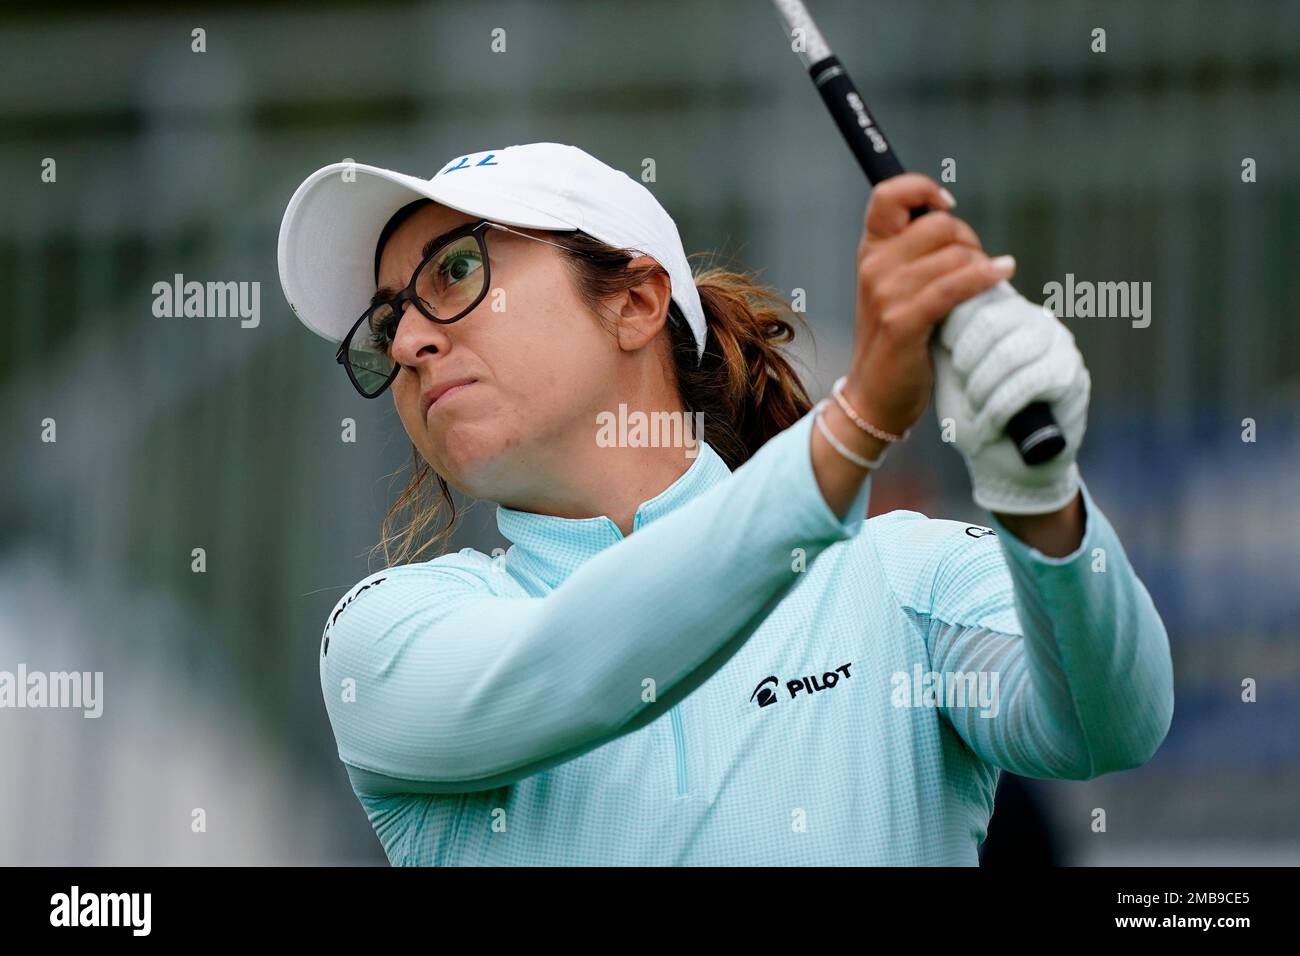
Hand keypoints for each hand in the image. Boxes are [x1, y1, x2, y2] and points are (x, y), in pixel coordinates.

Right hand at [844, 175, 1014, 437]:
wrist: (875, 396)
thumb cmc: (896, 343)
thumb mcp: (896, 289)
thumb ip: (916, 255)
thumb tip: (957, 228)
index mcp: (870, 251)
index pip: (888, 195)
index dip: (923, 189)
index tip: (947, 206)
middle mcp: (873, 266)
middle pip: (939, 225)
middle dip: (968, 241)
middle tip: (975, 268)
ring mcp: (885, 294)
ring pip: (954, 255)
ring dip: (980, 267)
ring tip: (983, 286)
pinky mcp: (903, 321)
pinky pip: (955, 285)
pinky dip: (984, 276)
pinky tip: (1002, 274)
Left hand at [932, 281, 1090, 514]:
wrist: (1003, 464)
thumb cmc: (971, 415)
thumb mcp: (947, 373)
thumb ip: (942, 337)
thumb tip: (924, 299)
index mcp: (1001, 310)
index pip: (973, 295)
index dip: (950, 331)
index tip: (943, 361)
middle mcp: (1034, 319)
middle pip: (989, 320)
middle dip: (965, 363)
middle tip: (964, 393)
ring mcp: (1058, 343)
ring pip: (1008, 352)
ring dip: (981, 390)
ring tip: (976, 412)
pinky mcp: (1073, 374)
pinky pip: (1030, 382)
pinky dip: (999, 410)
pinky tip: (990, 427)